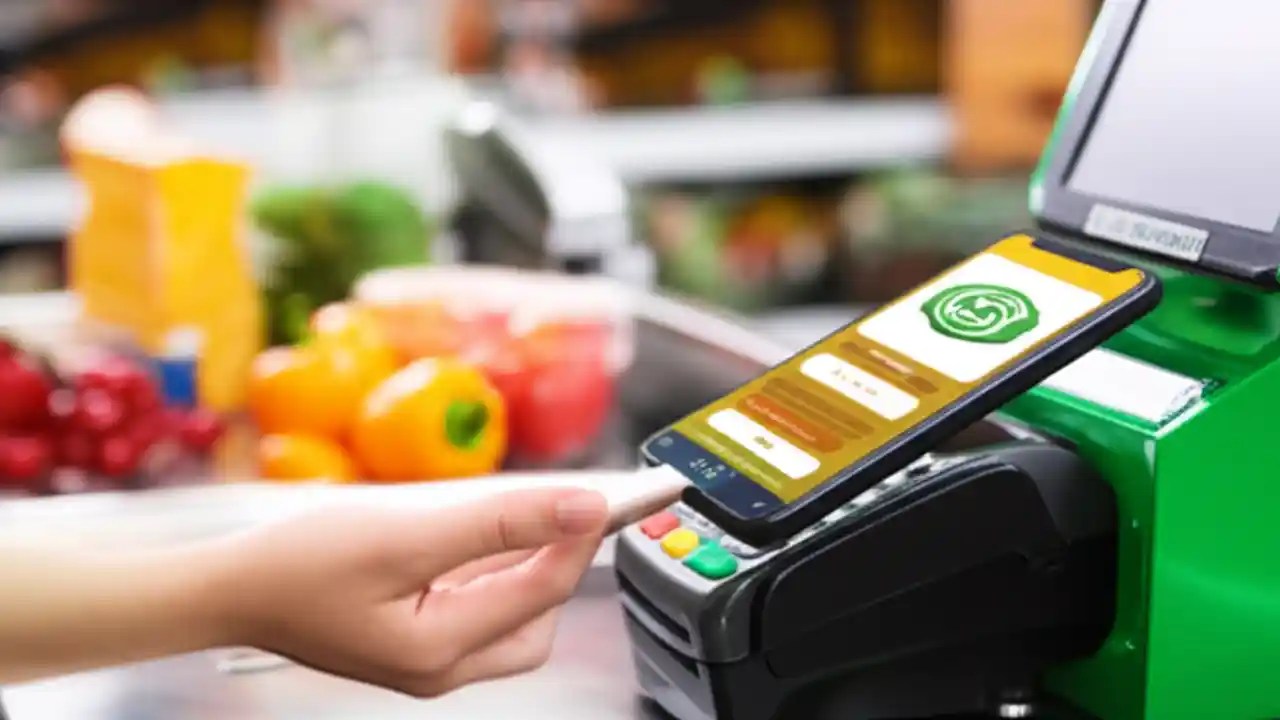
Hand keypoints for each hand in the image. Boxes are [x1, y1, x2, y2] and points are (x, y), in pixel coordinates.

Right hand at [211, 487, 607, 696]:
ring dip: (522, 566)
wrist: (227, 589)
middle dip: (556, 565)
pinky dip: (488, 573)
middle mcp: (440, 668)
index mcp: (442, 652)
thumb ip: (501, 523)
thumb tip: (578, 509)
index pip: (543, 592)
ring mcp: (425, 662)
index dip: (579, 538)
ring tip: (519, 517)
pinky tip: (476, 537)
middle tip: (561, 510)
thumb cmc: (299, 564)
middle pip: (535, 621)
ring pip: (508, 617)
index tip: (603, 495)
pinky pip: (474, 611)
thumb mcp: (407, 533)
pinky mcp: (412, 644)